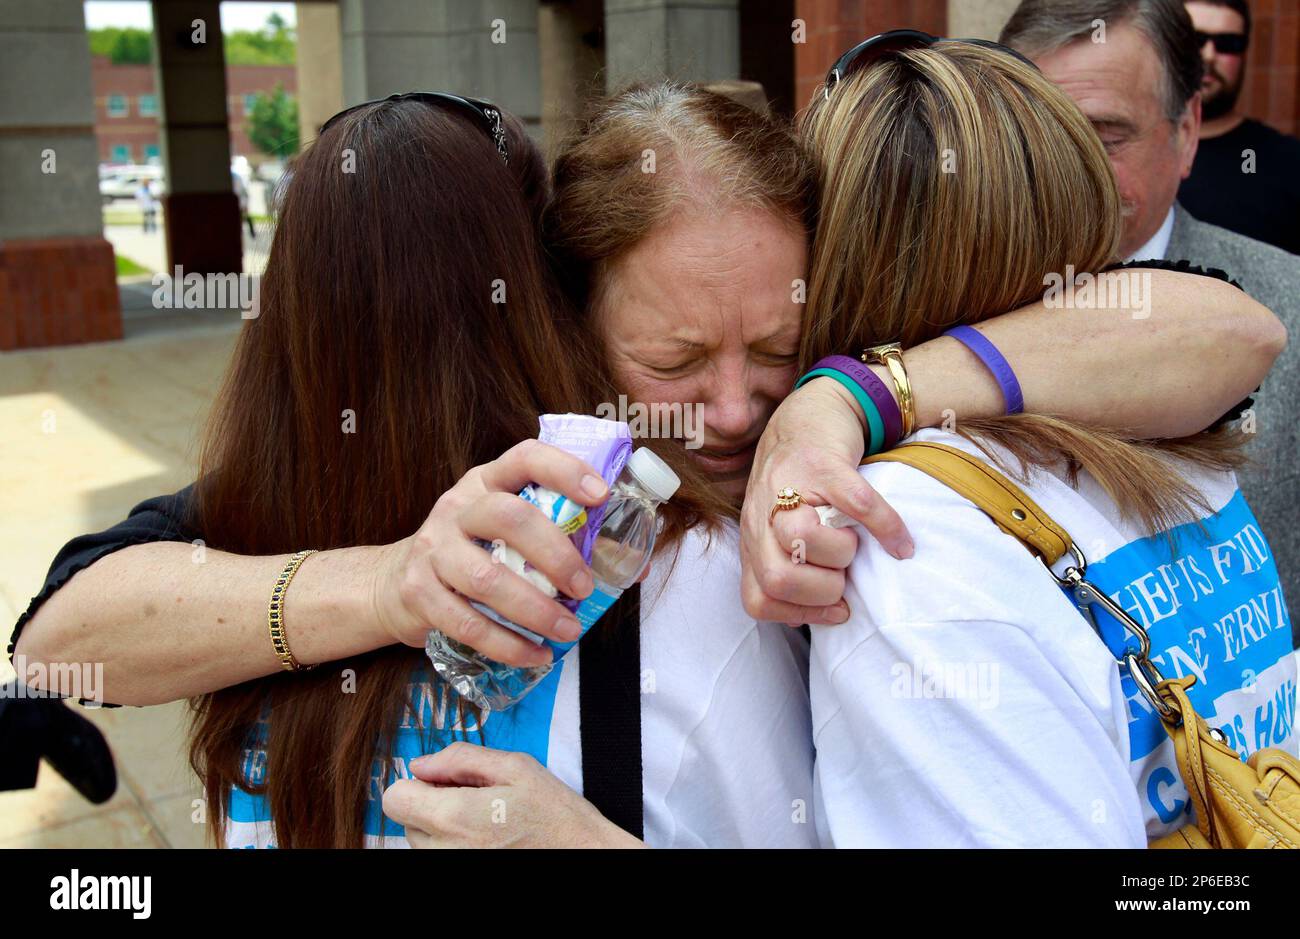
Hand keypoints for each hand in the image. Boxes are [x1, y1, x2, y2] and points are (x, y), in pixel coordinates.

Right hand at [369, 439, 611, 667]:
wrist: (396, 583)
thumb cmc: (472, 553)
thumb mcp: (506, 532)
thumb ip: (562, 540)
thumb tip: (633, 566)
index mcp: (487, 482)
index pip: (525, 458)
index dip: (565, 470)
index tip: (601, 495)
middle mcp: (458, 507)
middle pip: (509, 518)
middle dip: (555, 554)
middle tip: (585, 587)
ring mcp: (434, 548)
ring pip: (486, 578)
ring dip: (535, 609)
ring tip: (567, 630)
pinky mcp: (419, 592)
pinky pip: (467, 623)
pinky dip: (507, 645)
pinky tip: (536, 655)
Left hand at [383, 741, 643, 848]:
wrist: (582, 855)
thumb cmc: (554, 813)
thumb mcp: (516, 766)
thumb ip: (461, 758)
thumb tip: (421, 764)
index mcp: (455, 817)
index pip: (395, 799)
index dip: (417, 784)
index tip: (443, 782)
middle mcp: (446, 851)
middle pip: (407, 820)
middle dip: (432, 804)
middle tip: (475, 799)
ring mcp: (453, 867)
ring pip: (422, 841)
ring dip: (443, 827)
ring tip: (484, 819)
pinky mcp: (461, 876)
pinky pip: (442, 854)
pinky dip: (456, 844)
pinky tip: (486, 837)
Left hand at [741, 377, 912, 625]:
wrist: (809, 415)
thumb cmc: (800, 483)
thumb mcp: (781, 528)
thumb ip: (792, 565)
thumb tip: (829, 611)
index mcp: (752, 540)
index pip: (757, 599)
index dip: (797, 614)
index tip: (833, 609)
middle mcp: (761, 516)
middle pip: (777, 577)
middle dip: (819, 590)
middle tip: (842, 576)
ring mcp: (788, 487)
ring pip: (803, 539)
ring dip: (840, 554)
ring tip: (855, 545)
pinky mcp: (822, 464)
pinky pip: (856, 504)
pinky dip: (884, 527)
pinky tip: (900, 542)